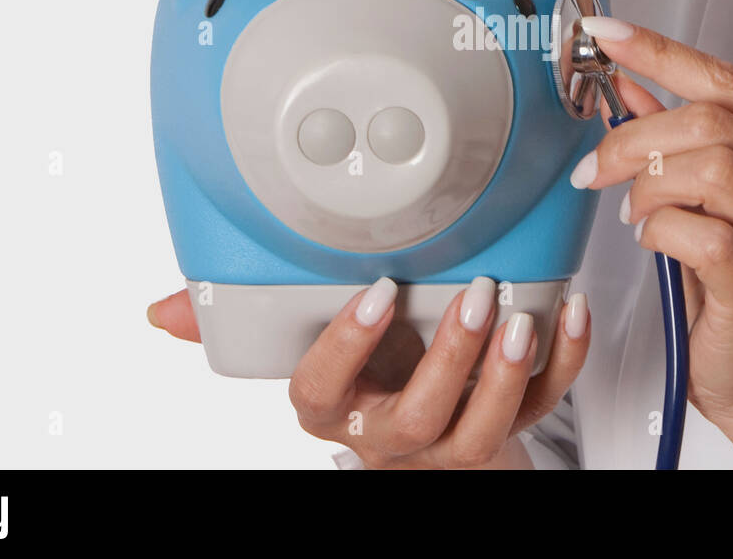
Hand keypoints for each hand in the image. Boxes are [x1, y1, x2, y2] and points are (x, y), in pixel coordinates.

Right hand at [147, 278, 589, 468]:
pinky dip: (564, 360)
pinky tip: (569, 310)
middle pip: (416, 417)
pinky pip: (543, 407)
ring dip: (505, 373)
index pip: (323, 390)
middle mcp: (389, 433)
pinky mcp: (508, 426)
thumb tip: (163, 312)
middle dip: (448, 357)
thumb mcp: (299, 347)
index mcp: (334, 408)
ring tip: (518, 315)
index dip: (348, 345)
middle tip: (470, 294)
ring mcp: (450, 440)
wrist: (422, 427)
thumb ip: (239, 322)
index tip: (376, 291)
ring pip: (481, 430)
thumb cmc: (361, 373)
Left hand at [571, 16, 732, 432]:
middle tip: (597, 166)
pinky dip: (658, 228)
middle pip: (713, 119)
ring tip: (635, 212)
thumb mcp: (707, 197)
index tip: (606, 36)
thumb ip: (672, 134)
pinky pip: (701, 231)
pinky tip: (652, 239)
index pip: (728, 80)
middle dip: (634, 134)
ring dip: (648, 184)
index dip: (660, 52)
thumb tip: (622, 78)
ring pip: (710, 166)